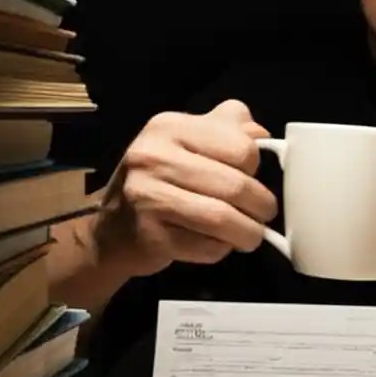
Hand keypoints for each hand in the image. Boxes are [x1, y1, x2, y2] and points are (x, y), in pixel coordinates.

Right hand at [89, 99, 278, 276]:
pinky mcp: (150, 236)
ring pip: (223, 218)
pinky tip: (218, 243)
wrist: (112, 230)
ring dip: (248, 232)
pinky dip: (222, 249)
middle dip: (261, 205)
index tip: (252, 178)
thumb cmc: (161, 182)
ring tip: (251, 234)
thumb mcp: (189, 142)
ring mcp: (148, 197)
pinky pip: (206, 246)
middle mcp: (154, 156)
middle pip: (237, 185)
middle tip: (263, 213)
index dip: (255, 167)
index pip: (241, 147)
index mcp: (169, 127)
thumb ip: (227, 129)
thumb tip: (262, 133)